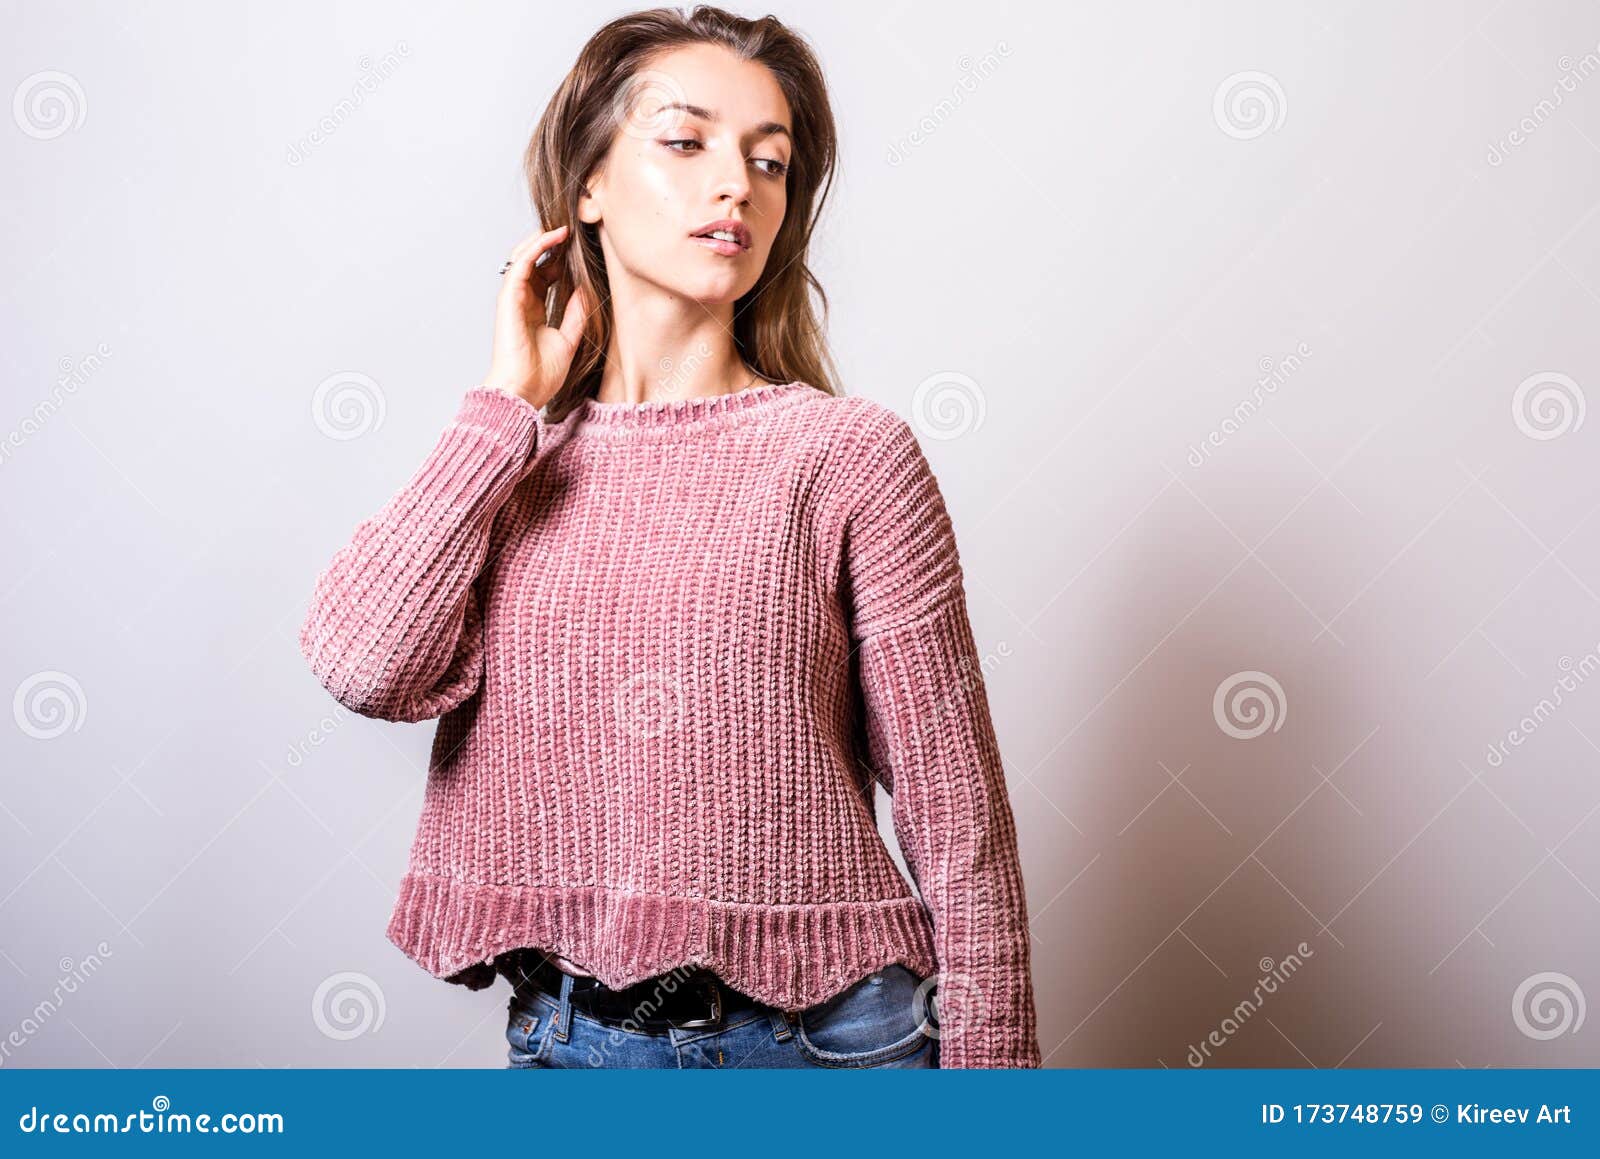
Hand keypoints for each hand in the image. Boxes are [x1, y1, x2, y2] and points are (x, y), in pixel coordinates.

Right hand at [483, 224, 593, 408]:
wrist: (524, 390)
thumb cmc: (541, 374)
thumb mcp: (568, 338)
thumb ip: (576, 313)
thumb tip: (586, 290)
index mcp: (534, 309)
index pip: (546, 275)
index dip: (561, 259)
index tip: (580, 248)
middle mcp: (522, 300)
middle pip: (534, 261)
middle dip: (552, 245)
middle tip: (574, 231)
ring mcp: (513, 297)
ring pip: (525, 256)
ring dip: (544, 239)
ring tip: (565, 227)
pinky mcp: (509, 297)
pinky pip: (521, 262)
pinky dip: (537, 246)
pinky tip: (555, 236)